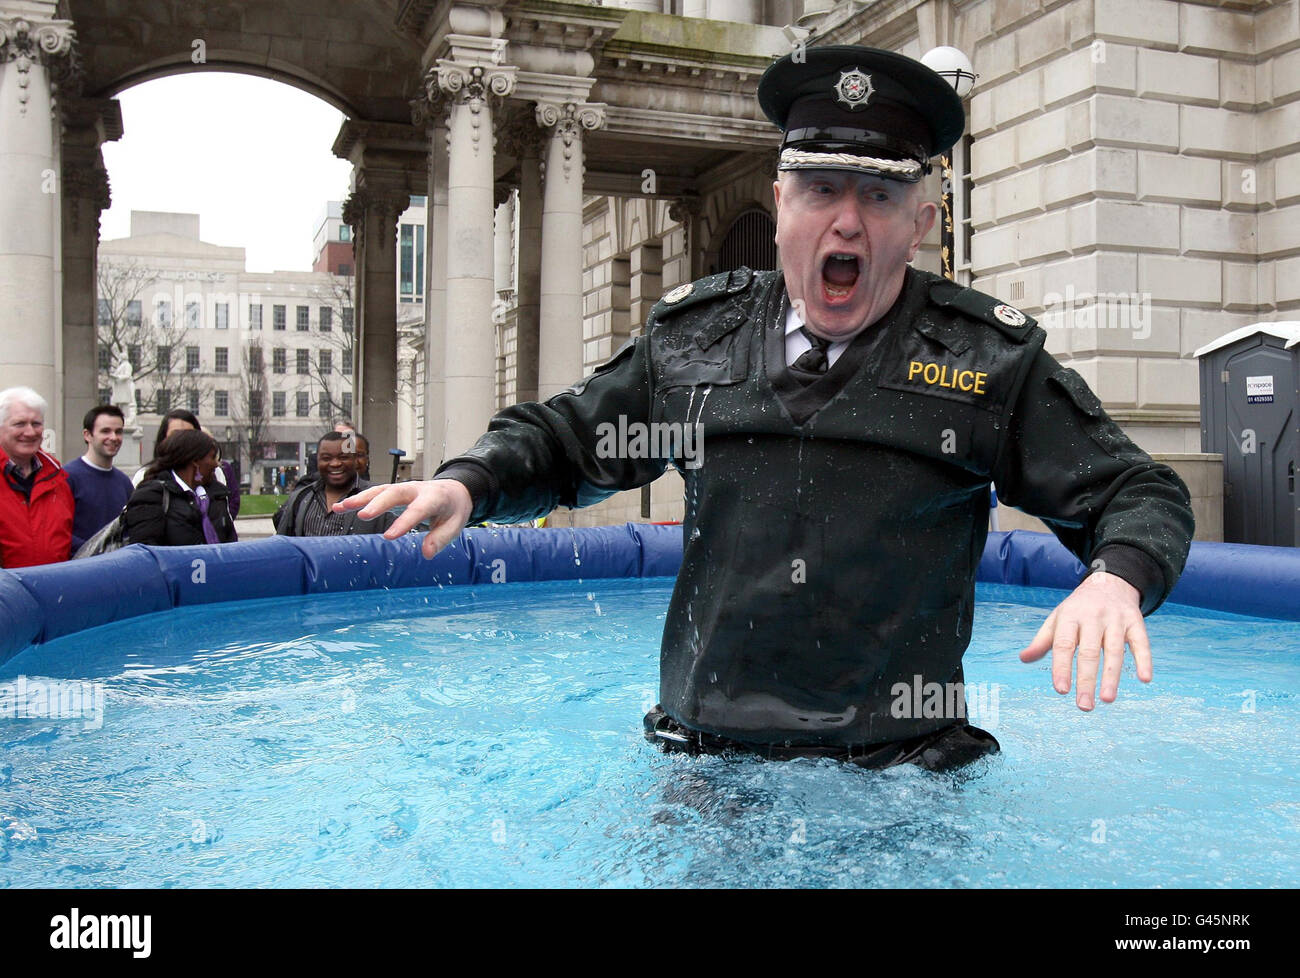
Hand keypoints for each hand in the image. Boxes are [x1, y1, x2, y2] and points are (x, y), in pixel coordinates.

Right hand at [333, 479, 473, 558]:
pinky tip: (340, 508)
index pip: (418, 509)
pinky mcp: (395, 491)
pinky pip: (375, 493)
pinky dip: (358, 499)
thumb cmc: (453, 510)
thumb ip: (441, 539)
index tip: (388, 537)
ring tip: (340, 508)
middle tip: (363, 516)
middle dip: (378, 503)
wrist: (455, 490)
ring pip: (380, 490)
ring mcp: (404, 488)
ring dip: (361, 498)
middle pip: (395, 493)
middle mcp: (417, 489)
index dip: (403, 522)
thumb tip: (426, 554)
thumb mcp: (455, 525)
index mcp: (435, 498)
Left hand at [1018, 571, 1150, 710]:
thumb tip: (1024, 659)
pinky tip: (1145, 679)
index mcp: (1070, 617)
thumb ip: (1043, 641)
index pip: (1063, 645)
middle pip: (1088, 652)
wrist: (1110, 582)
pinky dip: (1144, 660)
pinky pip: (1141, 643)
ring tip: (1107, 700)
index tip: (1061, 690)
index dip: (1062, 667)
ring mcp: (1116, 619)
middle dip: (1086, 680)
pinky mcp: (1136, 622)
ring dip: (1112, 676)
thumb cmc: (1078, 609)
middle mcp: (1092, 617)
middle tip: (1084, 706)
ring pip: (1114, 650)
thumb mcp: (1058, 619)